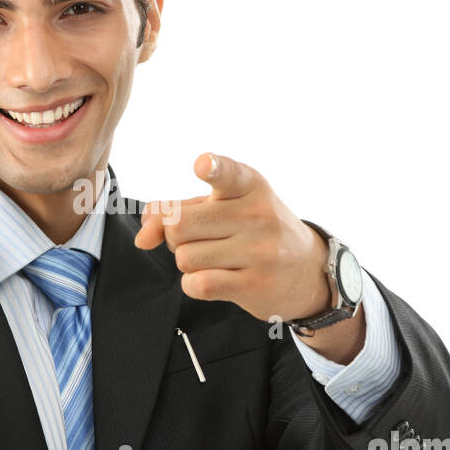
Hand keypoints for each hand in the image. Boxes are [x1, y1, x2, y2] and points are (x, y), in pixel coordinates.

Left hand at [133, 153, 333, 324]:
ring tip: (214, 258)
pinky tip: (215, 278)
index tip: (203, 165)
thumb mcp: (223, 208)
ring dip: (188, 261)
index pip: (228, 173)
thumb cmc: (253, 231)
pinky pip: (197, 284)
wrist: (307, 270)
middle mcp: (258, 215)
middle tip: (198, 238)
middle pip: (179, 224)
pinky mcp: (255, 285)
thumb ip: (176, 211)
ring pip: (185, 257)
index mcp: (249, 186)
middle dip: (175, 235)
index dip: (212, 168)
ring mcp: (259, 251)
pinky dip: (194, 284)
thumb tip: (142, 237)